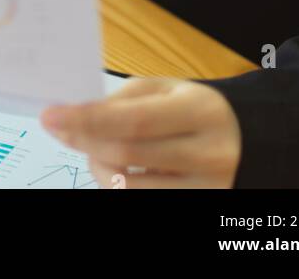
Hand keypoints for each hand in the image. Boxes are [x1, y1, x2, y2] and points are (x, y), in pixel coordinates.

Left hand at [40, 76, 241, 188]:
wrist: (248, 142)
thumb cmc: (196, 110)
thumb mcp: (169, 90)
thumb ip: (125, 100)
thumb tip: (78, 115)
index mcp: (199, 111)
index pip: (134, 120)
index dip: (87, 119)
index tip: (51, 115)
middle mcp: (207, 154)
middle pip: (127, 155)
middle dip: (83, 140)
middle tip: (60, 127)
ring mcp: (204, 189)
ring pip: (130, 188)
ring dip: (98, 167)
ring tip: (94, 149)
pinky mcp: (198, 207)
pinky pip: (143, 202)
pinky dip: (118, 185)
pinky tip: (116, 168)